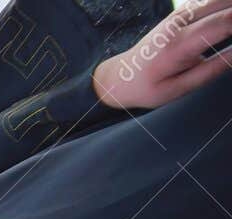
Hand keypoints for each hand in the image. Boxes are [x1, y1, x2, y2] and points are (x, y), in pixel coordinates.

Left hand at [93, 0, 231, 108]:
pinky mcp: (185, 12)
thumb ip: (214, 69)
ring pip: (220, 0)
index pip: (226, 22)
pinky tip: (231, 17)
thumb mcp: (180, 88)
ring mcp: (182, 14)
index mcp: (180, 44)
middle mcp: (181, 22)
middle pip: (226, 5)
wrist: (120, 76)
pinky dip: (227, 7)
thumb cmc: (148, 87)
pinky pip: (214, 1)